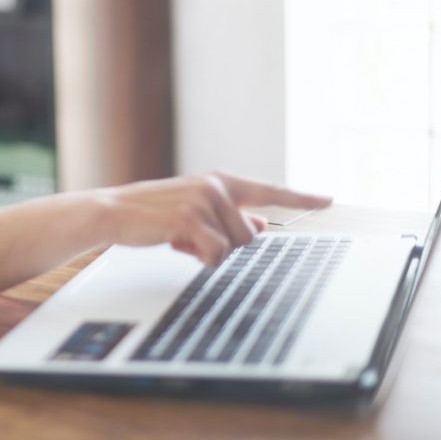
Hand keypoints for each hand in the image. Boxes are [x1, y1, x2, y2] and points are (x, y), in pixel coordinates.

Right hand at [101, 172, 331, 266]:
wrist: (113, 211)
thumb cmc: (152, 213)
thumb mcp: (194, 210)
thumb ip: (228, 216)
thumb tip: (260, 228)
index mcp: (220, 181)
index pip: (269, 190)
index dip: (300, 197)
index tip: (328, 199)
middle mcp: (216, 186)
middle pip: (249, 236)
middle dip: (225, 246)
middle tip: (190, 238)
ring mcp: (203, 200)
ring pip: (233, 247)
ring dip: (208, 252)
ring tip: (179, 239)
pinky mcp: (189, 218)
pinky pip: (215, 253)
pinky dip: (199, 258)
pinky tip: (175, 245)